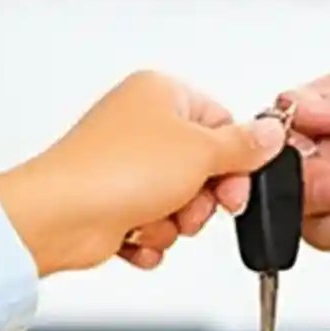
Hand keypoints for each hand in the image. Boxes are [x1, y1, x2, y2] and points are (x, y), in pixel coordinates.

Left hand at [0, 71, 286, 275]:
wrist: (59, 218)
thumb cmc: (114, 172)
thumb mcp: (201, 152)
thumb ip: (244, 146)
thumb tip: (270, 133)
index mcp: (161, 93)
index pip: (223, 122)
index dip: (235, 160)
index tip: (235, 185)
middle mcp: (140, 124)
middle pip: (203, 168)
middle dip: (201, 200)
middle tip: (191, 206)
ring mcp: (122, 164)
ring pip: (178, 203)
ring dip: (173, 223)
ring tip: (152, 219)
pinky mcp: (110, 202)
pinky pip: (150, 225)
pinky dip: (147, 237)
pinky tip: (131, 234)